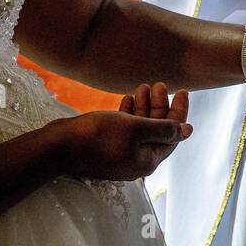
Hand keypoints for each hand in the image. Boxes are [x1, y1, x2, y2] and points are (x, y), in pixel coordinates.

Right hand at [51, 83, 191, 180]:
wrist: (58, 147)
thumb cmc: (97, 136)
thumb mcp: (135, 129)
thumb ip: (163, 129)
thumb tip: (188, 131)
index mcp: (147, 160)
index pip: (173, 134)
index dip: (180, 111)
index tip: (184, 90)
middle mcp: (136, 161)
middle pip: (157, 130)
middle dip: (160, 105)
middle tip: (159, 84)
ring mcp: (120, 155)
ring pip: (140, 128)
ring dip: (144, 106)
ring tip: (143, 86)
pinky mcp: (106, 148)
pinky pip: (125, 130)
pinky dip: (129, 113)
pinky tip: (128, 98)